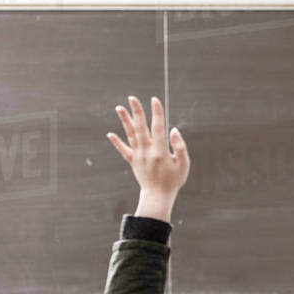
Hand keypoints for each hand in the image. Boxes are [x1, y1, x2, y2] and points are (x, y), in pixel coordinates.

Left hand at [107, 95, 189, 222]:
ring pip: (130, 135)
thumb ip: (180, 146)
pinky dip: (116, 142)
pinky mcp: (133, 161)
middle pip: (141, 127)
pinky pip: (123, 150)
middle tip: (132, 98)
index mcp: (160, 151)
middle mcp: (147, 151)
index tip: (155, 100)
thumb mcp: (184, 165)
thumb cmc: (174, 180)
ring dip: (125, 120)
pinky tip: (110, 134)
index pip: (158, 127)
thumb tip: (173, 130)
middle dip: (137, 111)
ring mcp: (138, 156)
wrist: (158, 195)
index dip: (157, 113)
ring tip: (119, 107)